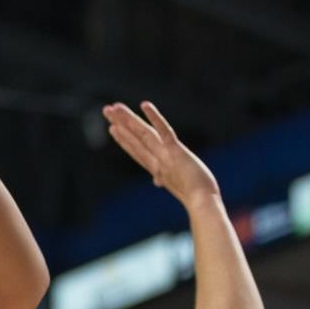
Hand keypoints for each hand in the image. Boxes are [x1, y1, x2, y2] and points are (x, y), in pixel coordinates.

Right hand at [103, 101, 219, 206]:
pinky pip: (164, 131)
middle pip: (135, 139)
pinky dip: (154, 117)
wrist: (202, 203)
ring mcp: (164, 155)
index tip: (113, 128)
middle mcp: (156, 161)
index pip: (137, 151)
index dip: (124, 139)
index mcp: (157, 169)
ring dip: (128, 119)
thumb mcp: (179, 185)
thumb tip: (156, 181)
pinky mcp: (175, 150)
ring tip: (114, 108)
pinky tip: (144, 104)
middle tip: (106, 110)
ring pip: (143, 133)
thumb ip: (166, 179)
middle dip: (120, 124)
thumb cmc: (197, 197)